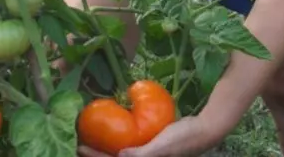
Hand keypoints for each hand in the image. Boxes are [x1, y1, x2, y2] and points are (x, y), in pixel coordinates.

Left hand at [77, 116, 216, 156]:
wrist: (203, 130)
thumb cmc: (182, 139)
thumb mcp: (161, 147)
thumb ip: (141, 155)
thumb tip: (119, 155)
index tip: (80, 146)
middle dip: (98, 154)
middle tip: (80, 142)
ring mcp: (148, 155)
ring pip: (120, 154)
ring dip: (106, 148)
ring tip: (93, 137)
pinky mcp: (151, 147)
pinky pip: (130, 146)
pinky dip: (119, 141)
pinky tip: (114, 131)